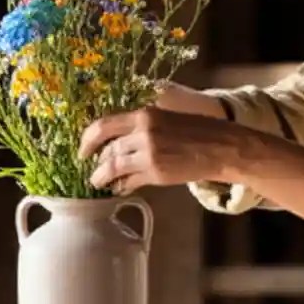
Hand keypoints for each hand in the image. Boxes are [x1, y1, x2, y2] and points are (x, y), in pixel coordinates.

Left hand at [78, 106, 238, 194]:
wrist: (221, 147)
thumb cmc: (197, 131)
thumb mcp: (166, 117)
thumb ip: (141, 126)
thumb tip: (117, 139)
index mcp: (144, 115)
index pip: (103, 125)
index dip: (87, 140)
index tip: (82, 150)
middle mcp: (143, 133)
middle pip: (107, 149)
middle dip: (97, 162)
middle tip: (92, 169)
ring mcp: (149, 154)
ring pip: (113, 167)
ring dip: (102, 177)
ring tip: (99, 182)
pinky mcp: (156, 173)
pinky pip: (129, 182)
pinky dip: (121, 187)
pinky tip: (119, 189)